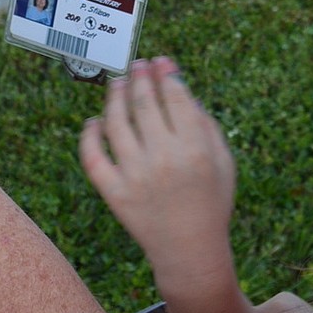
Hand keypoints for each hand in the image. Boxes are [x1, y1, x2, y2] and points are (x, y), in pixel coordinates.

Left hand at [80, 58, 235, 288]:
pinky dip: (89, 135)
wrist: (190, 251)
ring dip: (115, 97)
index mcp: (195, 149)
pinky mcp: (114, 193)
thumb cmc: (211, 201)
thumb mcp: (223, 161)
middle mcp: (164, 159)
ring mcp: (135, 177)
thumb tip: (179, 84)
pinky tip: (95, 121)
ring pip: (115, 123)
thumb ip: (206, 123)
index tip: (160, 62)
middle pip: (144, 104)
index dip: (166, 74)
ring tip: (117, 84)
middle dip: (140, 78)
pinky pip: (93, 157)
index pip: (175, 97)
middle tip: (137, 65)